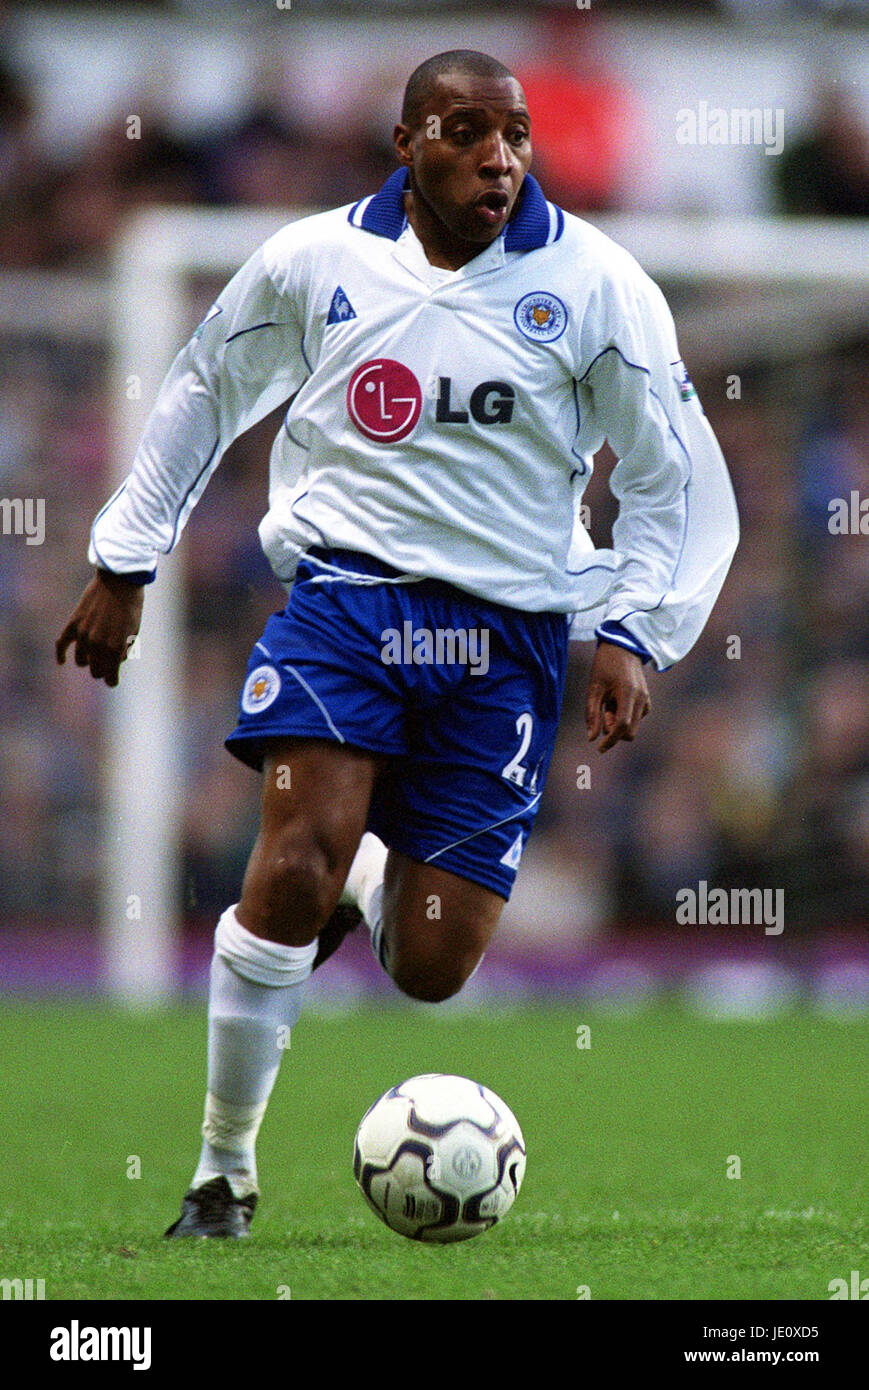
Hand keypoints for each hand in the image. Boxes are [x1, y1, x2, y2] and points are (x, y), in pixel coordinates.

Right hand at [56, 571, 143, 686]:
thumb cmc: (131, 607)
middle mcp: (97, 644)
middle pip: (95, 671)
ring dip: (88, 660)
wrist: (120, 581)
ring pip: (81, 660)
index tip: (113, 680)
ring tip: (94, 655)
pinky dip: (60, 654)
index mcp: (115, 648)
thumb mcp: (134, 632)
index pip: (110, 677)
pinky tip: (62, 661)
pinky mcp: (73, 623)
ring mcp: (83, 634)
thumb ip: (123, 651)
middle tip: (107, 663)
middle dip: (102, 670)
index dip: (112, 680)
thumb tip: (114, 663)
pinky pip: (61, 644)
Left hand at [585, 641, 650, 752]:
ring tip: (609, 704)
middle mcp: (642, 699)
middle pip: (630, 732)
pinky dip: (625, 717)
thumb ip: (592, 714)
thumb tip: (592, 738)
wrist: (622, 647)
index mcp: (628, 694)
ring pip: (633, 726)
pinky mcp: (647, 699)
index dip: (611, 740)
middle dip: (615, 732)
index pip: (622, 726)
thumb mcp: (594, 688)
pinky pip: (636, 718)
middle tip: (604, 714)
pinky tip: (617, 703)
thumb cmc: (605, 666)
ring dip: (619, 723)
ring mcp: (646, 699)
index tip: (599, 748)